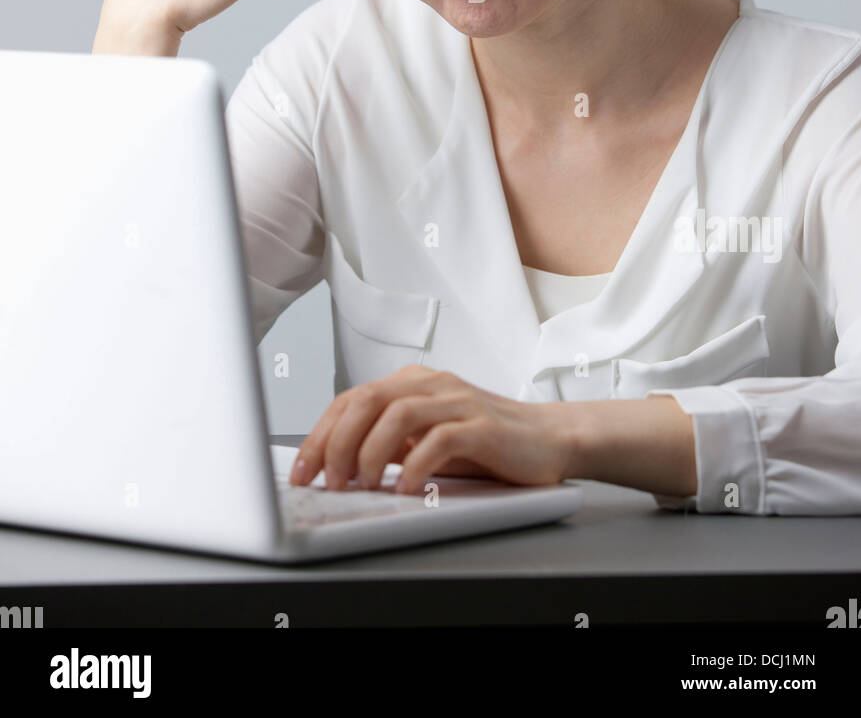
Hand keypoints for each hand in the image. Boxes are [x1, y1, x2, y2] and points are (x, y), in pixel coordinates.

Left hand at [288, 365, 580, 494]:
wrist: (549, 439)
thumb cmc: (486, 444)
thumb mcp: (427, 439)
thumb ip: (390, 442)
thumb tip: (338, 464)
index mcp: (413, 383)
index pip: (352, 399)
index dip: (320, 433)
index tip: (302, 469)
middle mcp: (432, 384)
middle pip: (366, 400)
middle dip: (336, 442)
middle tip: (326, 480)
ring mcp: (458, 402)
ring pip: (397, 414)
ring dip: (370, 453)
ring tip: (362, 484)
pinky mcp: (483, 426)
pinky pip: (439, 439)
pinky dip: (416, 465)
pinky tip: (407, 487)